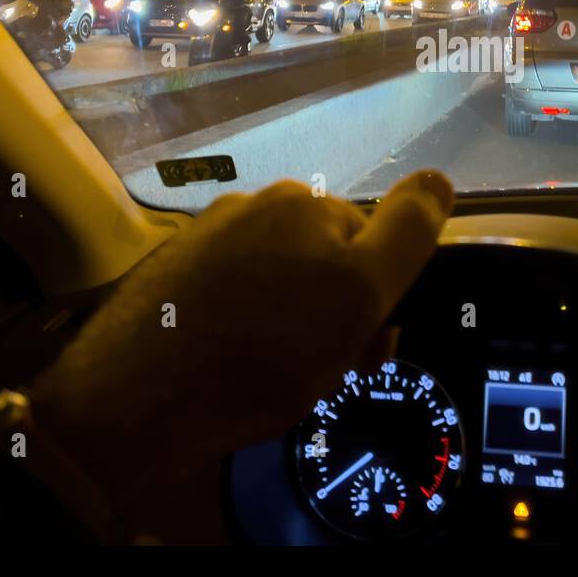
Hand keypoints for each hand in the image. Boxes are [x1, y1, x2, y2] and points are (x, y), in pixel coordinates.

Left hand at [31, 170, 454, 523]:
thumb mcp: (359, 297)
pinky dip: (241, 317)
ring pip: (278, 274)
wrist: (137, 397)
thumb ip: (406, 233)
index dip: (377, 292)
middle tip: (319, 364)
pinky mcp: (175, 270)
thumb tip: (440, 178)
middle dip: (332, 303)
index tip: (359, 336)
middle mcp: (260, 205)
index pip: (377, 239)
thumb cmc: (264, 355)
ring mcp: (211, 234)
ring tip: (265, 367)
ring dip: (286, 312)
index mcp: (309, 204)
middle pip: (324, 255)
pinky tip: (226, 357)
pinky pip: (232, 289)